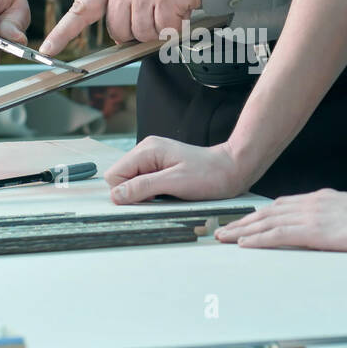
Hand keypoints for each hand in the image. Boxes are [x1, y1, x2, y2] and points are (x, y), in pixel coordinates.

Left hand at [40, 0, 199, 54]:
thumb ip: (117, 2)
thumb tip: (118, 37)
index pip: (80, 9)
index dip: (63, 32)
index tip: (48, 49)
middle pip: (118, 31)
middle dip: (134, 30)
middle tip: (150, 12)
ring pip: (141, 34)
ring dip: (156, 29)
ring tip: (164, 8)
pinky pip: (163, 31)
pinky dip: (173, 27)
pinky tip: (177, 11)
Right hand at [104, 138, 249, 203]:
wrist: (231, 169)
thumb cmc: (209, 175)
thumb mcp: (175, 183)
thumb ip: (143, 187)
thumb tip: (116, 195)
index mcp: (147, 150)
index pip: (115, 175)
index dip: (126, 192)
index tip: (147, 198)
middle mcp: (146, 151)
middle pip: (121, 179)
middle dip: (135, 193)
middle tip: (160, 196)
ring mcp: (153, 159)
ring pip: (132, 183)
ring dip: (145, 194)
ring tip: (168, 193)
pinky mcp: (160, 167)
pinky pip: (144, 183)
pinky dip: (153, 192)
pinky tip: (169, 192)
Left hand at [215, 189, 346, 251]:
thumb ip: (337, 214)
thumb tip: (330, 222)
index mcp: (320, 200)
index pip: (281, 207)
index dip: (259, 215)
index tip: (244, 221)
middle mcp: (310, 205)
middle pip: (267, 213)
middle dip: (242, 222)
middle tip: (223, 230)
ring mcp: (311, 217)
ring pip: (266, 223)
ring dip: (242, 231)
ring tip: (223, 237)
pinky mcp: (315, 231)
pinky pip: (278, 235)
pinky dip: (257, 239)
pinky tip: (243, 243)